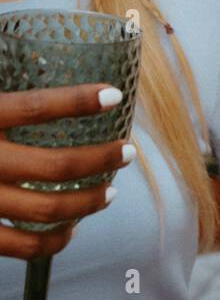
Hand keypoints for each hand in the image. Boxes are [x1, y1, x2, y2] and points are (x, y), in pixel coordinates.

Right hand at [0, 85, 133, 259]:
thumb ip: (2, 87)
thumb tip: (35, 53)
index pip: (36, 107)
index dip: (79, 100)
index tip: (113, 94)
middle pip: (55, 167)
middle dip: (101, 160)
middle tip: (128, 152)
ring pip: (45, 211)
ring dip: (86, 202)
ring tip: (109, 191)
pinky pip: (20, 247)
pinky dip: (52, 242)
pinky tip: (70, 230)